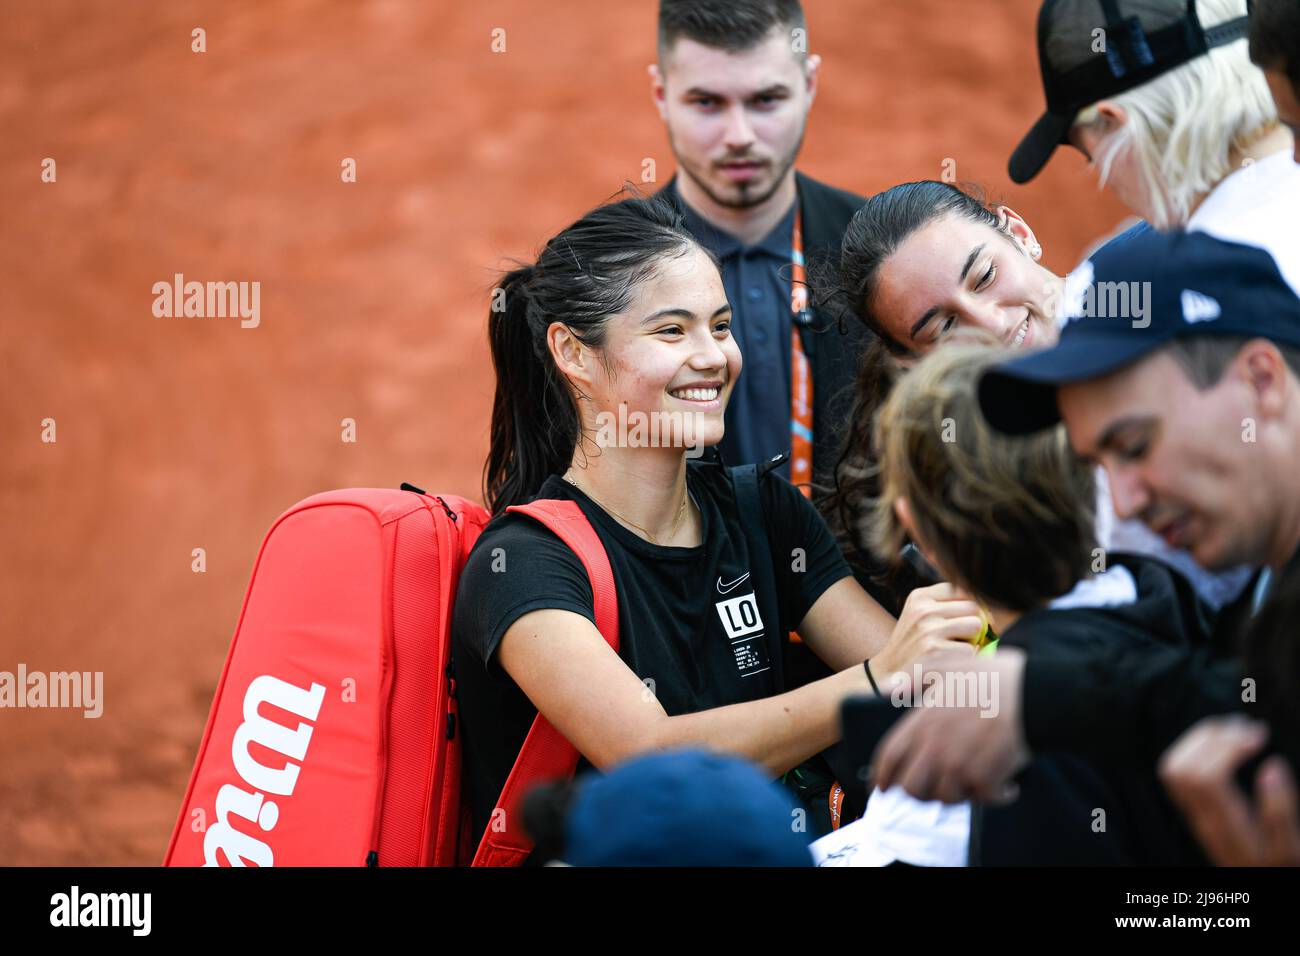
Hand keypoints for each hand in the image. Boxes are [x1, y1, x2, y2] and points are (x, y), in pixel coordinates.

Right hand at [871, 582, 982, 678]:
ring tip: (953, 650)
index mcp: (920, 596)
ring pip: (975, 626)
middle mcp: (922, 608)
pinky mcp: (933, 650)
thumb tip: (989, 612)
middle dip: (975, 624)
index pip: (962, 589)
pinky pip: (971, 650)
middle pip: (973, 607)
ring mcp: (927, 629)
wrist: (889, 674)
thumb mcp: (922, 617)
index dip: (974, 605)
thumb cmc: (913, 646)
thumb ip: (948, 607)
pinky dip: (966, 660)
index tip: (974, 619)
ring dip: (971, 641)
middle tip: (966, 638)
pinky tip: (948, 663)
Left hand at [872, 647, 1030, 803]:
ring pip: (945, 798)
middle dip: (920, 792)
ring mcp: (960, 765)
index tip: (883, 785)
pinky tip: (1003, 785)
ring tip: (971, 781)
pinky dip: (995, 796)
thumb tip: (887, 689)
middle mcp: (936, 746)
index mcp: (924, 721)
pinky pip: (982, 800)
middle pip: (913, 788)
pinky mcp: (986, 778)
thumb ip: (914, 677)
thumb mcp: (947, 665)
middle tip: (935, 787)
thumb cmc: (993, 677)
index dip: (882, 774)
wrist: (1036, 694)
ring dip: (959, 794)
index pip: (890, 755)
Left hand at [1159, 716, 1299, 865]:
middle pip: (1183, 769)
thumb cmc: (1276, 862)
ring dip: (1200, 738)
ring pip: (1173, 766)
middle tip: (1248, 726)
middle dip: (1213, 738)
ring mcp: (1190, 812)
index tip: (1259, 736)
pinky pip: (1175, 770)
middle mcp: (1200, 818)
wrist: (1256, 881)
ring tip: (1233, 728)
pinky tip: (1218, 742)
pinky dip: (1191, 747)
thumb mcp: (1289, 846)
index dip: (1229, 750)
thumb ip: (1281, 809)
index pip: (1207, 779)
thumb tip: (1272, 766)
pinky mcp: (1189, 806)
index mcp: (1225, 826)